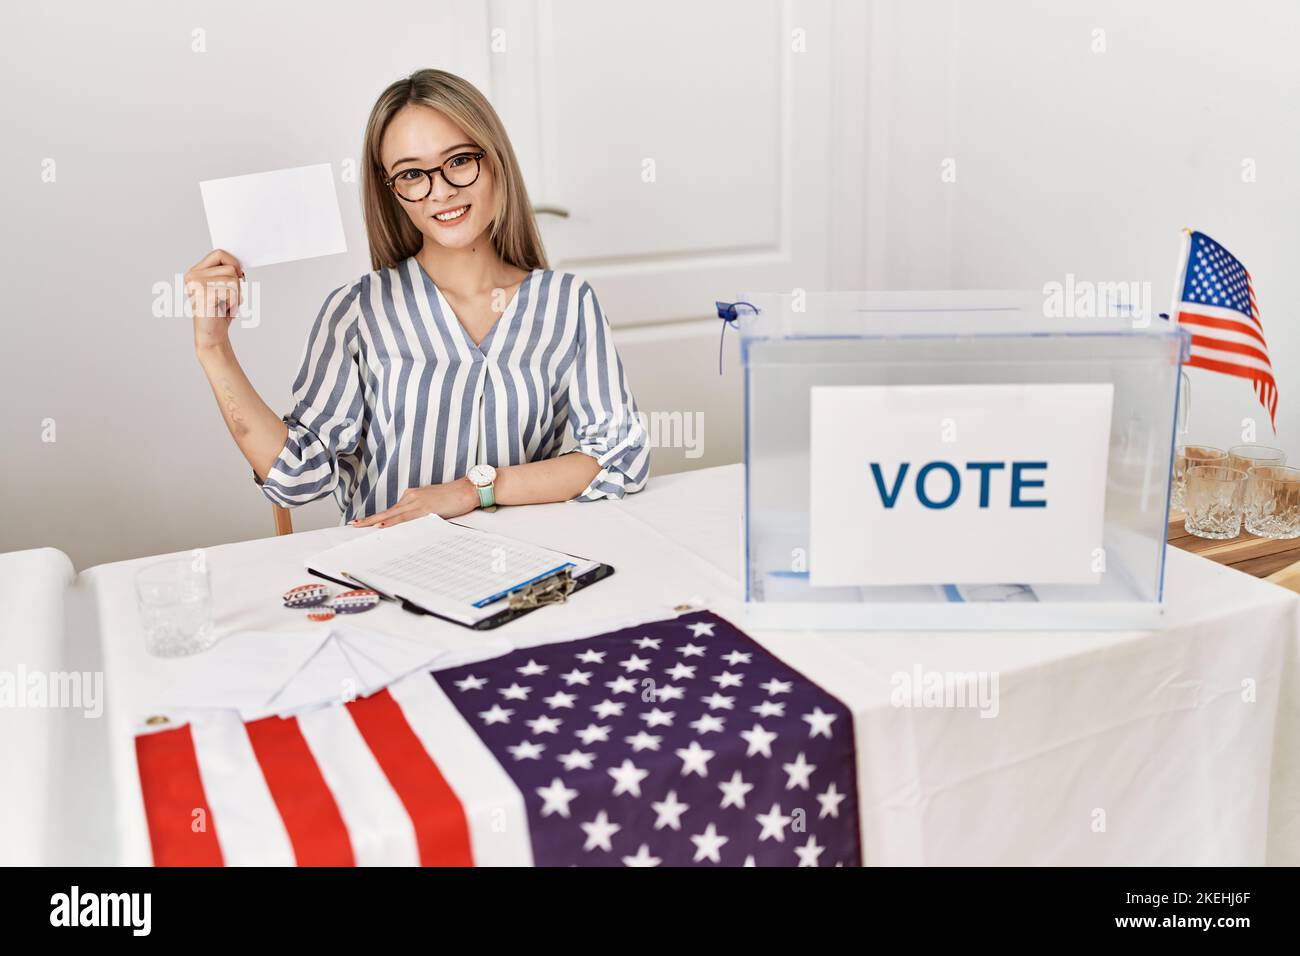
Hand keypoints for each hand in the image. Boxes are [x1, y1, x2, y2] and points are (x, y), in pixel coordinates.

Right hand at [185, 249, 244, 350]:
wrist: (212, 335)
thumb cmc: (219, 313)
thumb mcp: (223, 288)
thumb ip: (226, 273)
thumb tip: (238, 266)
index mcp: (195, 272)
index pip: (219, 253)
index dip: (234, 262)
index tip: (239, 276)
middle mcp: (192, 276)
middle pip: (230, 267)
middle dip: (237, 284)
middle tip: (228, 298)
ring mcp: (196, 285)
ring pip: (233, 279)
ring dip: (236, 295)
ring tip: (225, 304)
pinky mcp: (204, 294)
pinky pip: (232, 291)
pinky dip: (234, 302)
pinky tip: (224, 310)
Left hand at [350, 479, 479, 527]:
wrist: (468, 489)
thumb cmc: (455, 497)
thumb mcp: (435, 505)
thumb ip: (423, 512)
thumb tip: (417, 524)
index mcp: (413, 496)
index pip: (393, 510)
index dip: (379, 517)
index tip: (366, 522)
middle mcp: (412, 497)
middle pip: (387, 511)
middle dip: (370, 519)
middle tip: (354, 524)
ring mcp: (417, 502)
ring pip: (392, 514)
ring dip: (376, 521)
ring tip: (361, 527)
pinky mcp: (425, 508)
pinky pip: (405, 518)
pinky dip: (393, 522)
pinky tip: (383, 526)